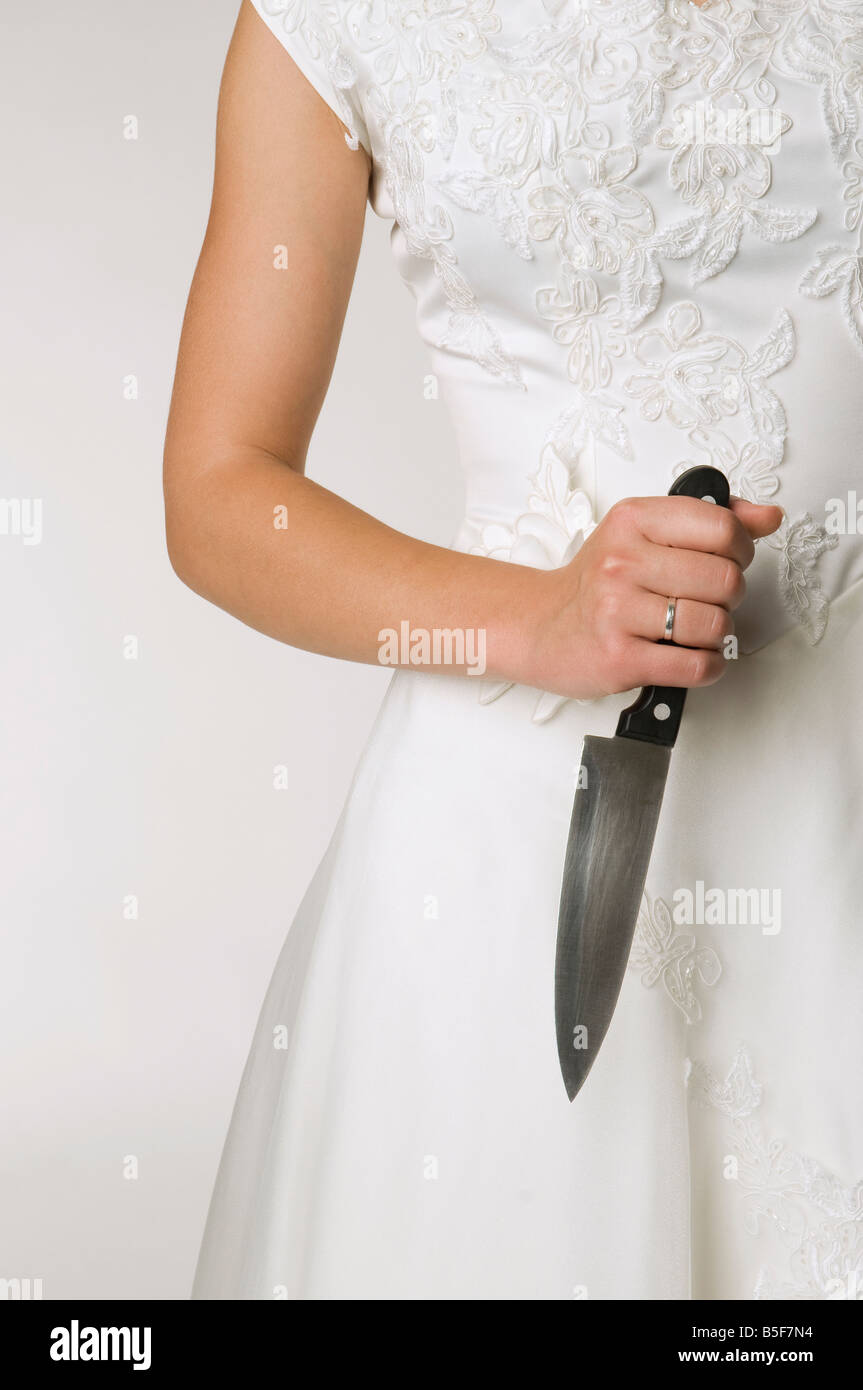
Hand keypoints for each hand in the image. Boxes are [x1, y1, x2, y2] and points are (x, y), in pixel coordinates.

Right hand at [522, 495, 783, 700]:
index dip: (741, 550)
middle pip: (725, 580)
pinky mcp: (619, 658)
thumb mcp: (645, 534)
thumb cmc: (599, 583)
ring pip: (714, 624)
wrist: (542, 627)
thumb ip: (711, 521)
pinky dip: (707, 667)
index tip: (730, 561)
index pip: (721, 528)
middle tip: (708, 601)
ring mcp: (617, 611)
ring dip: (717, 635)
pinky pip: (695, 665)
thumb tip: (767, 517)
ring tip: (695, 631)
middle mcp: (622, 562)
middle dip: (729, 597)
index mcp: (634, 521)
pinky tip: (692, 658)